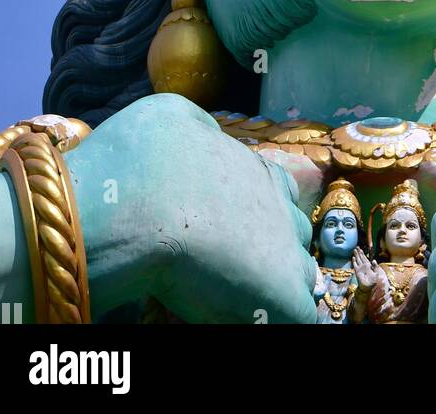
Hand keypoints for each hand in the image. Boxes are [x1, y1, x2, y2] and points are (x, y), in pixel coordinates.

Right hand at [66, 93, 317, 322]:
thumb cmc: (141, 163)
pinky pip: (299, 316)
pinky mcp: (284, 297)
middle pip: (293, 231)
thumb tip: (209, 135)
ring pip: (299, 274)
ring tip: (242, 298)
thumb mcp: (173, 116)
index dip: (258, 210)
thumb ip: (201, 128)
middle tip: (233, 267)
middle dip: (272, 248)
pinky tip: (256, 319)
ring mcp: (287, 254)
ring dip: (277, 284)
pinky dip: (280, 317)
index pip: (277, 191)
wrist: (135, 211)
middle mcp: (280, 208)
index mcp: (256, 171)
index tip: (231, 227)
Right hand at [351, 246, 379, 291]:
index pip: (365, 258)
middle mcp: (364, 266)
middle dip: (359, 252)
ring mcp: (360, 268)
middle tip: (356, 247)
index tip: (361, 249)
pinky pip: (355, 265)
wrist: (368, 287)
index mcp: (368, 266)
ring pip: (358, 260)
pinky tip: (353, 257)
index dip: (362, 253)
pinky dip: (354, 261)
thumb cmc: (373, 281)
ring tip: (354, 250)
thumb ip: (376, 267)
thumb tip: (373, 260)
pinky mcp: (357, 271)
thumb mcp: (377, 273)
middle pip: (360, 257)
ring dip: (356, 255)